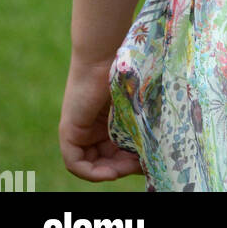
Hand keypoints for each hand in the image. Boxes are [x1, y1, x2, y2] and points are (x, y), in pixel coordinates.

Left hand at [59, 54, 143, 181]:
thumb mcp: (138, 106)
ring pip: (93, 164)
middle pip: (106, 161)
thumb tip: (157, 155)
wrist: (107, 55)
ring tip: (127, 168)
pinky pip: (76, 164)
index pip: (118, 153)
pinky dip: (92, 172)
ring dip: (110, 171)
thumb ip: (143, 126)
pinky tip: (110, 172)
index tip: (148, 162)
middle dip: (123, 168)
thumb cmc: (127, 72)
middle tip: (140, 167)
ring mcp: (80, 132)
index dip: (132, 162)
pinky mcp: (69, 133)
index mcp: (110, 122)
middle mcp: (93, 129)